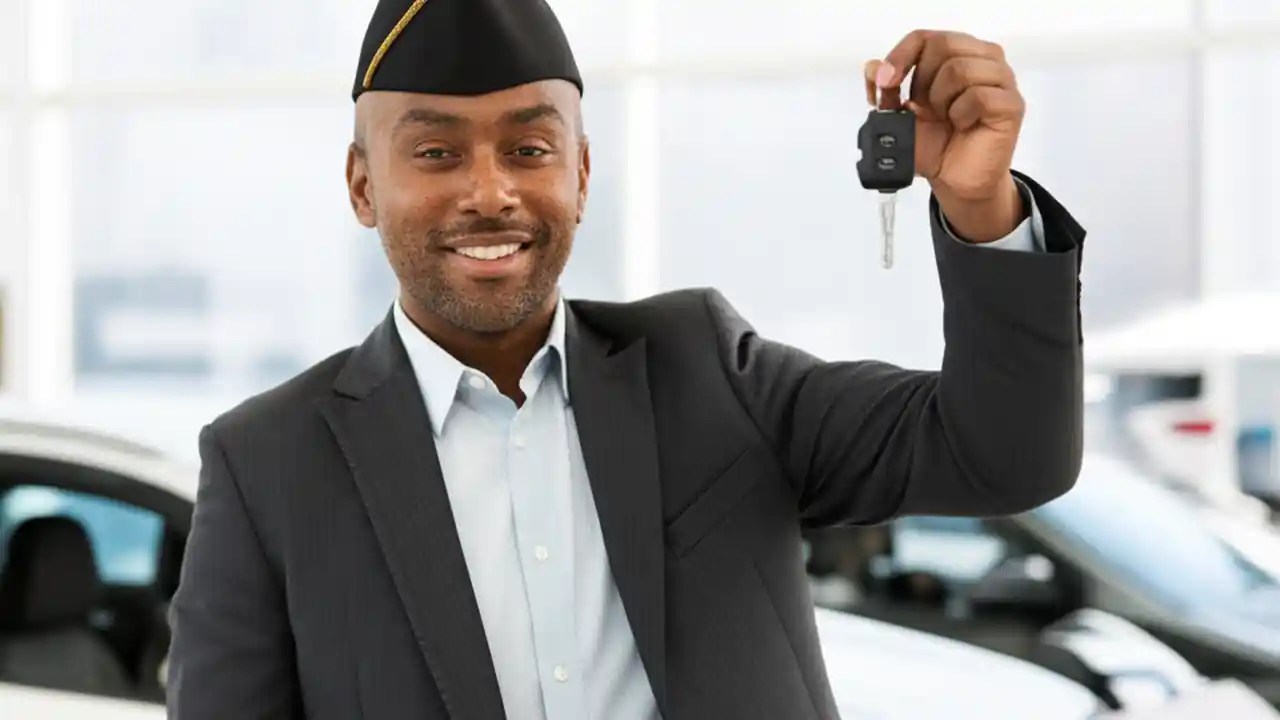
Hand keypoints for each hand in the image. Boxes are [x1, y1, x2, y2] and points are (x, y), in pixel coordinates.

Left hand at [865, 30, 1026, 242]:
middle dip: (922, 82)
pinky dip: (961, 113)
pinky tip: (962, 124)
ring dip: (941, 99)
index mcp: (957, 54)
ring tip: (945, 118)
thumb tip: (873, 68)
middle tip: (922, 108)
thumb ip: (886, 92)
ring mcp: (1001, 80)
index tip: (885, 81)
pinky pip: (980, 96)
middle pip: (944, 45)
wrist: (954, 180)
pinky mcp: (1011, 104)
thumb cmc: (936, 144)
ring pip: (961, 69)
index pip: (926, 37)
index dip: (901, 56)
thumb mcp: (901, 118)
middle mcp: (982, 60)